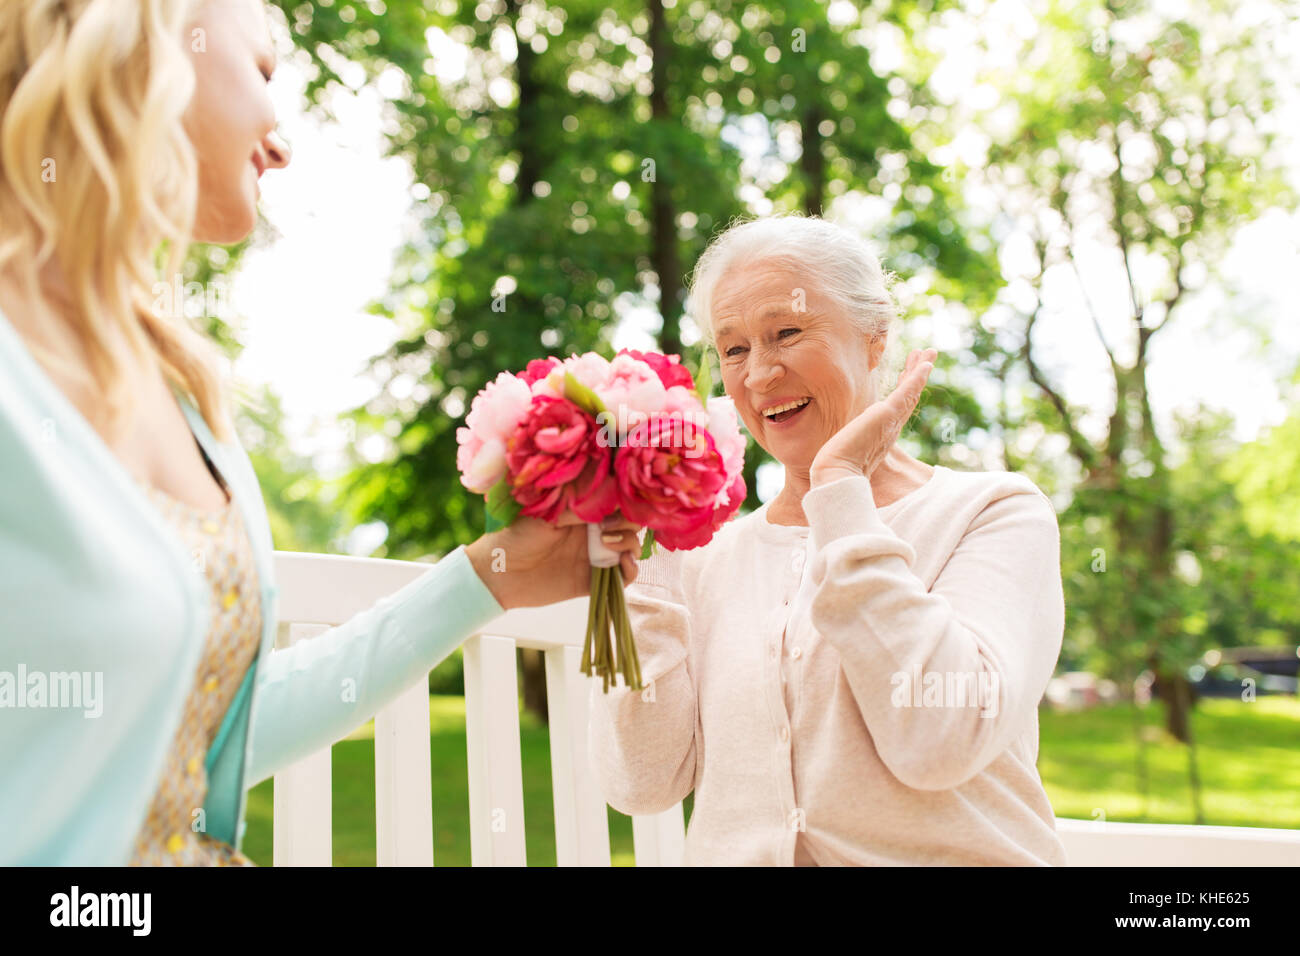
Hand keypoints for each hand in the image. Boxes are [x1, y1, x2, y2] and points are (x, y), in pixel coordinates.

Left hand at [465, 510, 643, 609]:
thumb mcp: (548, 510)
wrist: (499, 573)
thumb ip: (579, 502)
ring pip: (631, 544)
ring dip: (629, 541)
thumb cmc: (516, 534)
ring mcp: (596, 553)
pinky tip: (621, 561)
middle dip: (628, 519)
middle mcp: (594, 529)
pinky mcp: (595, 578)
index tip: (620, 497)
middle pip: (630, 520)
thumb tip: (610, 486)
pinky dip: (631, 568)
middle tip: (607, 524)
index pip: (616, 498)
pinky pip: (625, 574)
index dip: (625, 497)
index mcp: (582, 508)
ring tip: (607, 541)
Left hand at [809, 348, 936, 487]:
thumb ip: (847, 446)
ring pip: (911, 391)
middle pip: (910, 396)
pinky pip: (907, 392)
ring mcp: (891, 421)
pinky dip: (917, 378)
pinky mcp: (888, 415)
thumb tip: (832, 452)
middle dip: (916, 375)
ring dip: (920, 370)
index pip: (898, 407)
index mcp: (882, 435)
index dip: (905, 388)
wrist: (838, 475)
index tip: (906, 372)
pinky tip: (924, 364)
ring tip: (929, 352)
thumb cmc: (837, 469)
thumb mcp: (844, 450)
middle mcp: (891, 428)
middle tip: (925, 356)